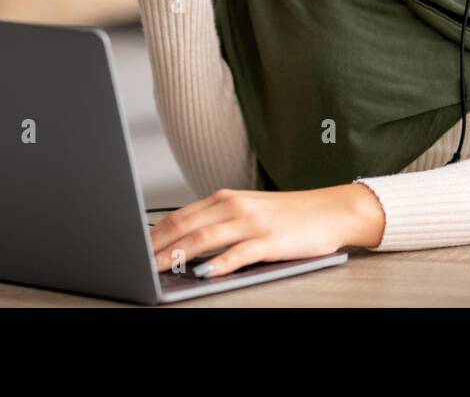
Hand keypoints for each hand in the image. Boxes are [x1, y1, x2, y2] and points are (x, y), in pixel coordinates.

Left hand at [150, 184, 386, 277]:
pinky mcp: (272, 241)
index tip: (137, 248)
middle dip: (160, 245)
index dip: (156, 232)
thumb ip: (219, 221)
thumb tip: (184, 241)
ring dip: (180, 253)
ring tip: (160, 267)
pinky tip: (206, 272)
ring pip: (208, 236)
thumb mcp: (249, 210)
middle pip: (188, 224)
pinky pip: (241, 253)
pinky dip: (221, 263)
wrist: (331, 210)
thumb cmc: (290, 215)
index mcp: (227, 198)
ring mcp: (254, 223)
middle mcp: (236, 206)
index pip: (182, 215)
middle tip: (139, 261)